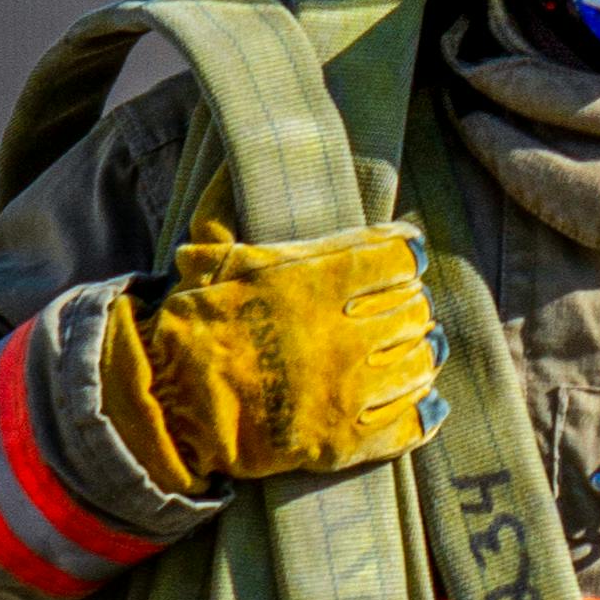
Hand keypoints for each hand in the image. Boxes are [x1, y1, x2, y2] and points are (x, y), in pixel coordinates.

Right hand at [100, 220, 440, 489]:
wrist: (171, 408)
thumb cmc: (190, 326)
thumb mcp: (208, 254)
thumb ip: (228, 205)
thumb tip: (229, 159)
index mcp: (317, 280)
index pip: (396, 258)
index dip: (407, 254)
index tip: (409, 254)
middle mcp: (345, 333)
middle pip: (414, 309)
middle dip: (414, 303)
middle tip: (407, 304)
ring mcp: (350, 389)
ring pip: (419, 363)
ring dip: (422, 352)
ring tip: (419, 346)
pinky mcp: (347, 441)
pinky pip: (411, 422)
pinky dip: (426, 409)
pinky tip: (428, 400)